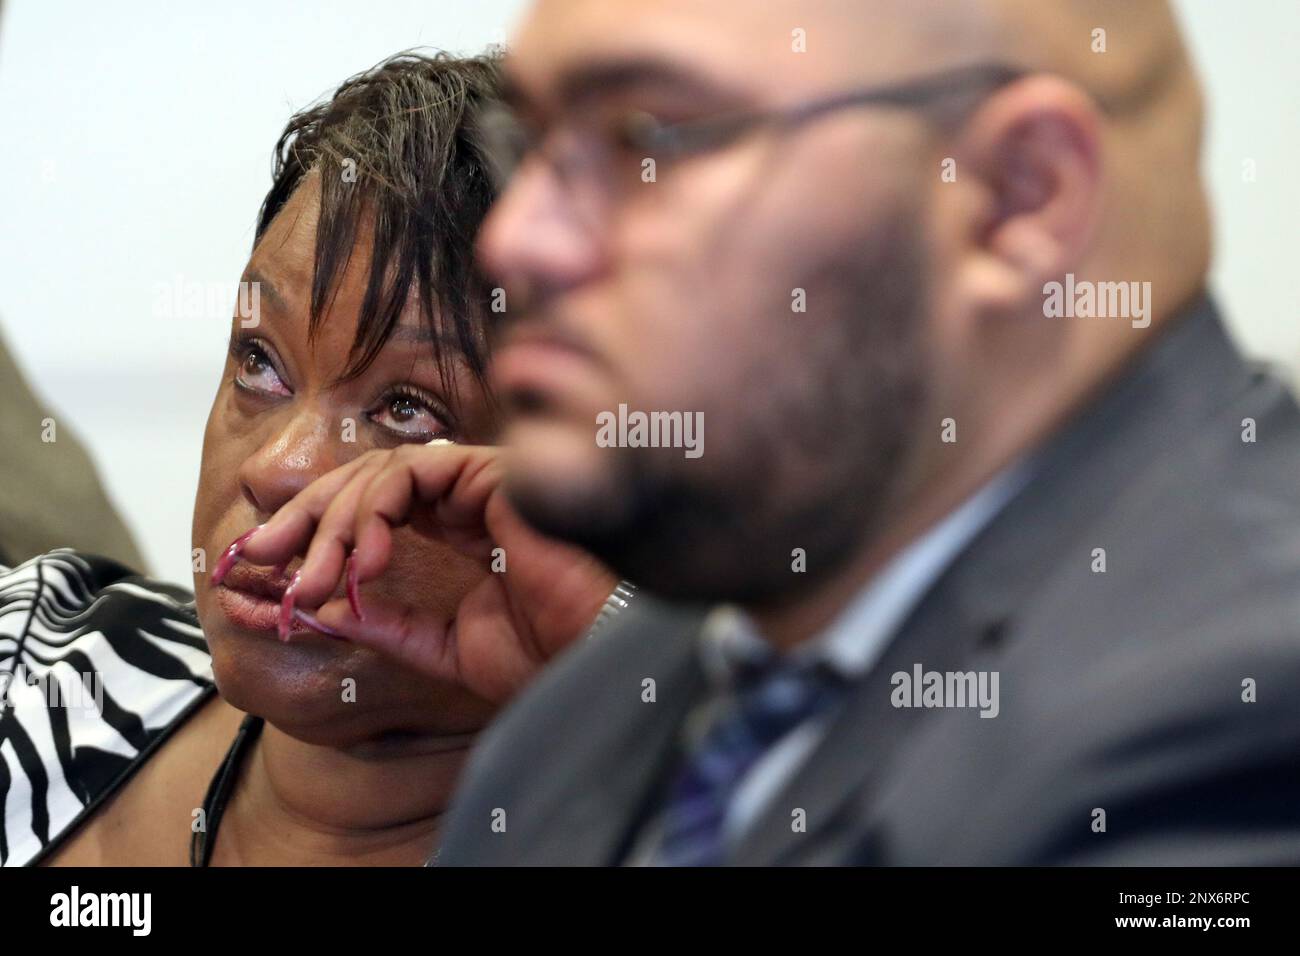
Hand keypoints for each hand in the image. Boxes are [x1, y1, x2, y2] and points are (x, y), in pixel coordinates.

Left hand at [224, 442, 617, 703]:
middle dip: (302, 518)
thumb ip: (380, 622)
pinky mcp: (490, 472)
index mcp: (458, 529)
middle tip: (254, 558)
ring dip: (334, 527)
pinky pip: (411, 472)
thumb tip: (314, 606)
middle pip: (362, 481)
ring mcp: (479, 481)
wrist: (598, 656)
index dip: (313, 533)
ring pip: (378, 473)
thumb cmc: (545, 652)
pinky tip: (367, 560)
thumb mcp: (437, 647)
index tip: (260, 566)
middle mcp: (464, 498)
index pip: (370, 510)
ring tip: (318, 583)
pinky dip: (376, 510)